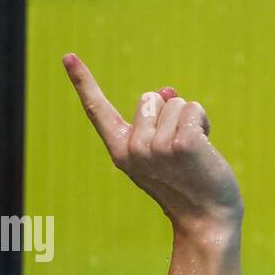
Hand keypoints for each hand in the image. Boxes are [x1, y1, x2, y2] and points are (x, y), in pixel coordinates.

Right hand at [63, 53, 242, 237]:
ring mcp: (155, 148)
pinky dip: (203, 122)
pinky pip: (193, 109)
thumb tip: (168, 90)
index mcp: (120, 151)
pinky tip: (204, 149)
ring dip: (190, 120)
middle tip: (180, 149)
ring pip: (175, 102)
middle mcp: (132, 149)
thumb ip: (158, 121)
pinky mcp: (182, 145)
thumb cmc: (188, 182)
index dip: (83, 81)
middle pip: (150, 97)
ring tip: (194, 153)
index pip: (97, 110)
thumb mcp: (163, 150)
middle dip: (169, 114)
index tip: (67, 55)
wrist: (206, 219)